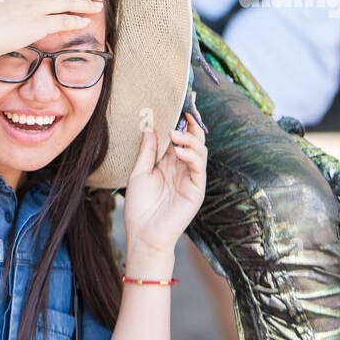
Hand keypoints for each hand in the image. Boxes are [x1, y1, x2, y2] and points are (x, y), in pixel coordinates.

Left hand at [123, 101, 206, 257]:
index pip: (178, 137)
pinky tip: (180, 151)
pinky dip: (192, 155)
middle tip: (185, 111)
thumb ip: (147, 151)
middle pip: (193, 140)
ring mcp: (190, 178)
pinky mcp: (196, 190)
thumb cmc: (139, 207)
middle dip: (191, 125)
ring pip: (200, 151)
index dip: (180, 122)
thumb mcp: (139, 173)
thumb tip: (150, 127)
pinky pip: (199, 168)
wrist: (143, 234)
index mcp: (168, 163)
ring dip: (190, 139)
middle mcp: (181, 168)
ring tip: (175, 134)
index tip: (181, 104)